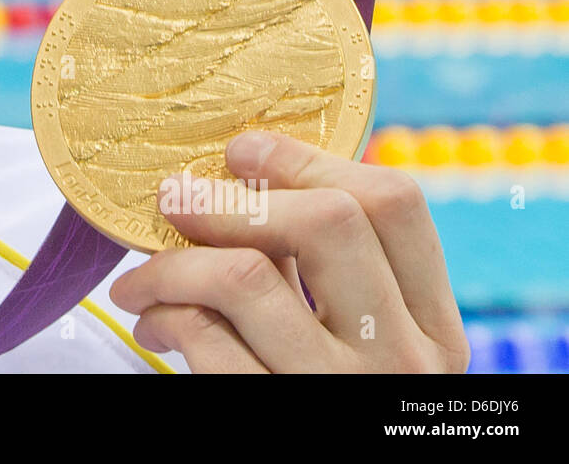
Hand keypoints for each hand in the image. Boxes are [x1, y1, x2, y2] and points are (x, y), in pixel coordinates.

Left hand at [108, 130, 470, 372]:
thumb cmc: (333, 396)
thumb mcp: (370, 342)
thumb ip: (336, 273)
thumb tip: (246, 175)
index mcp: (433, 324)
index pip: (394, 204)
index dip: (308, 160)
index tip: (242, 150)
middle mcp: (400, 358)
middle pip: (328, 225)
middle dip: (232, 198)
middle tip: (172, 197)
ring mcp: (338, 394)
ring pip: (246, 278)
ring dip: (172, 263)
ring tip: (141, 278)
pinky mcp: (273, 423)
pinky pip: (204, 341)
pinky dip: (162, 316)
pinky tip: (151, 322)